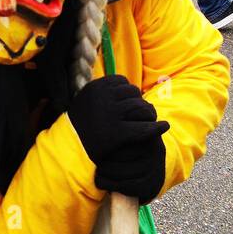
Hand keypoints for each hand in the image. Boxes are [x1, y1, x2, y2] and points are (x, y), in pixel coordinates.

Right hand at [69, 75, 169, 203]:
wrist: (69, 152)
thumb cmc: (79, 127)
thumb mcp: (86, 102)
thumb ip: (103, 93)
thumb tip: (126, 84)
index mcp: (95, 87)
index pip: (121, 82)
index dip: (128, 93)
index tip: (129, 104)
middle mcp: (102, 98)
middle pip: (133, 94)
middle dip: (139, 103)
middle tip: (142, 114)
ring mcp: (110, 115)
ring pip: (141, 108)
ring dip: (148, 115)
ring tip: (150, 122)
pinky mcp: (117, 133)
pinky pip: (143, 128)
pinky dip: (156, 128)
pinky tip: (164, 128)